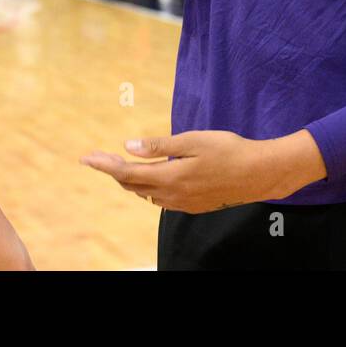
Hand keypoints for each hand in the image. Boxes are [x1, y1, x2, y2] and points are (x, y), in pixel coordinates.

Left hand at [80, 130, 301, 214]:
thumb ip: (159, 146)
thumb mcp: (192, 141)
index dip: (104, 165)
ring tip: (119, 166)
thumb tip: (128, 147)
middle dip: (113, 171)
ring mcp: (183, 203)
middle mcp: (172, 195)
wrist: (259, 173)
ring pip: (146, 194)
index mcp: (169, 177)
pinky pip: (161, 199)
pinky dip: (148, 188)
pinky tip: (150, 178)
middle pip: (133, 185)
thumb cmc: (228, 150)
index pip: (127, 172)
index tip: (86, 158)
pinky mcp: (193, 205)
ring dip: (130, 180)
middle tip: (98, 158)